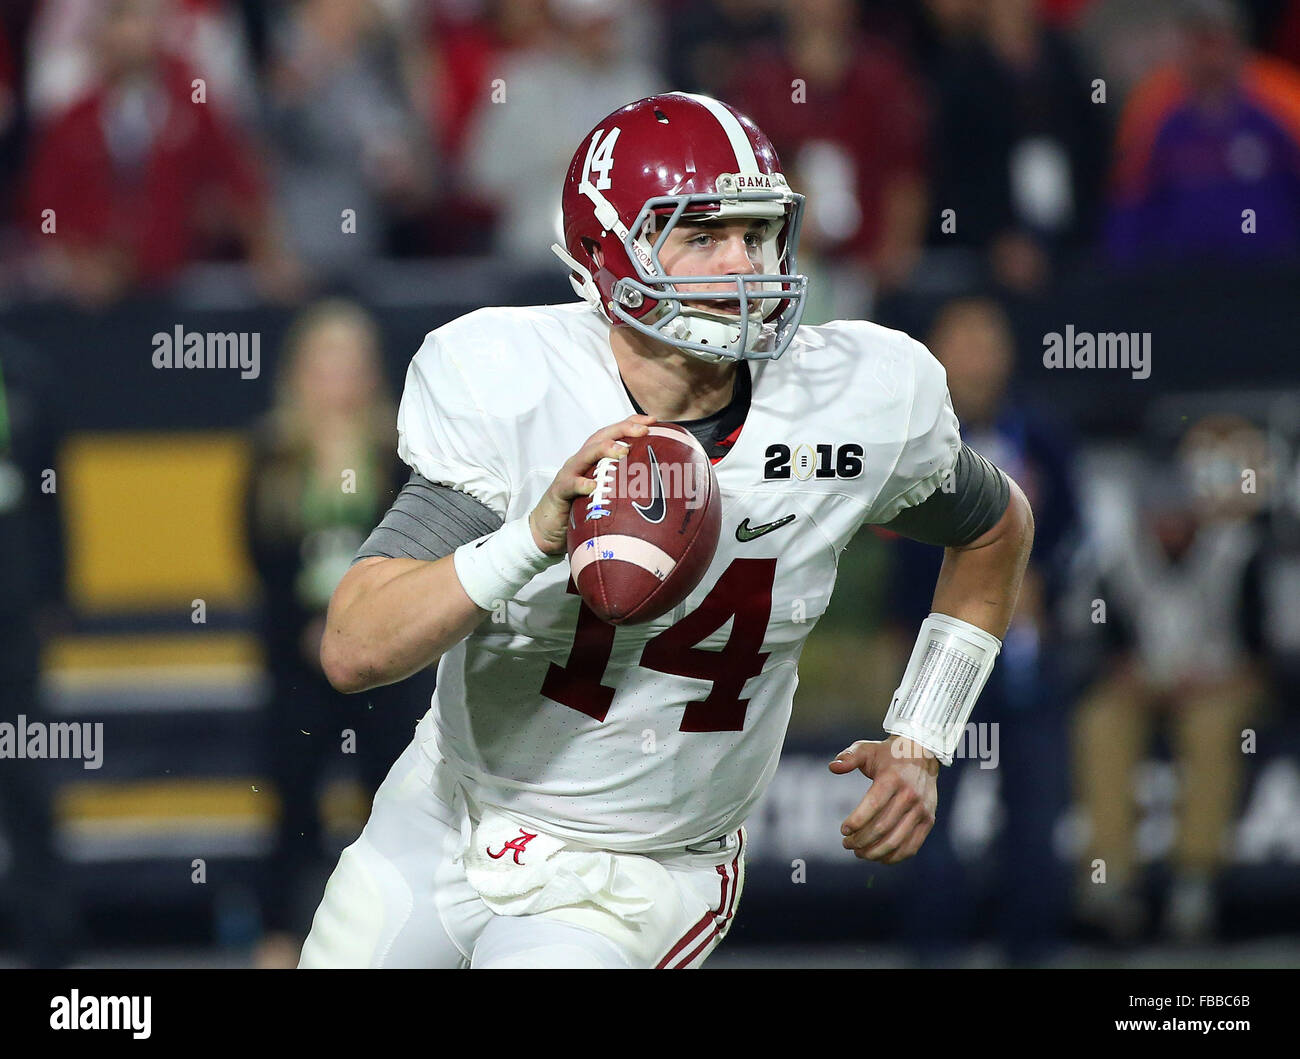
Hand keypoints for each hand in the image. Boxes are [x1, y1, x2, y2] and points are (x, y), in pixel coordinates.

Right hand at [528, 414, 656, 554]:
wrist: (548, 528)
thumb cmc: (580, 508)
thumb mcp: (605, 492)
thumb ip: (623, 485)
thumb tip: (658, 489)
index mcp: (594, 459)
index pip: (612, 434)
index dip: (631, 423)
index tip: (653, 420)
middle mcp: (582, 461)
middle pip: (601, 437)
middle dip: (623, 429)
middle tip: (643, 430)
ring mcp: (570, 474)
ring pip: (586, 455)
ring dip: (604, 449)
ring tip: (623, 450)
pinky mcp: (560, 491)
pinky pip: (570, 485)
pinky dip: (581, 483)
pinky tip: (593, 486)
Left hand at [828, 735, 938, 863]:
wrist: (922, 753)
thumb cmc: (888, 754)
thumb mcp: (866, 749)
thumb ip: (848, 757)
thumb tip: (832, 767)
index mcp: (892, 778)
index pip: (873, 805)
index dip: (856, 821)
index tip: (843, 830)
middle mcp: (910, 795)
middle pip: (882, 827)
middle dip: (861, 840)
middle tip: (847, 844)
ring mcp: (921, 809)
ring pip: (896, 840)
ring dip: (875, 852)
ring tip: (859, 853)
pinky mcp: (929, 820)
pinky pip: (912, 846)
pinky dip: (895, 857)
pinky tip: (879, 857)